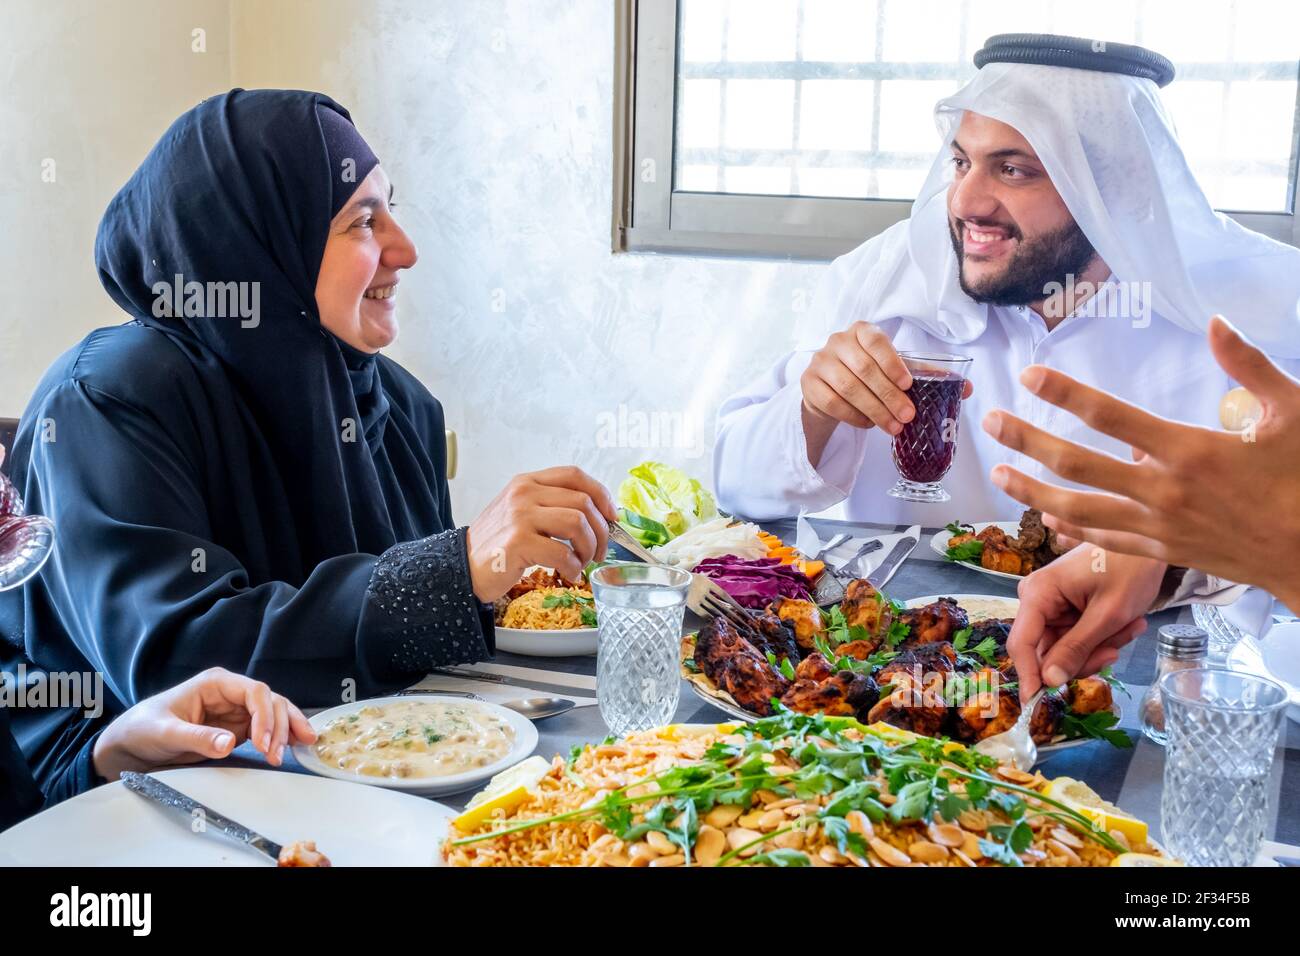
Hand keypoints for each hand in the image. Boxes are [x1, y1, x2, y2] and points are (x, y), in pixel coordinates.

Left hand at [91, 667, 314, 780]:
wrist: (130, 745)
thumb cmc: (142, 729)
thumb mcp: (165, 733)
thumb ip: (197, 738)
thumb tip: (229, 744)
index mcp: (215, 684)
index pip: (254, 692)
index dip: (265, 716)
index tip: (264, 744)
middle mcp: (230, 693)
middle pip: (270, 701)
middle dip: (280, 726)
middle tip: (278, 755)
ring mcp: (236, 711)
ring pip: (274, 713)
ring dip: (287, 730)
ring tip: (300, 749)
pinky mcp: (236, 729)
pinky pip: (267, 729)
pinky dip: (282, 736)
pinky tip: (296, 745)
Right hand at [466, 466, 617, 601]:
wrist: (462, 567)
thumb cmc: (497, 544)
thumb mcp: (521, 512)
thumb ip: (552, 506)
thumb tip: (599, 517)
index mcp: (527, 482)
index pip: (575, 475)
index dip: (601, 494)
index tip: (612, 516)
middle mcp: (524, 493)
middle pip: (583, 502)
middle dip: (601, 531)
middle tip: (599, 551)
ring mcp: (520, 516)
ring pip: (577, 524)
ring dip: (588, 549)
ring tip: (582, 563)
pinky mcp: (519, 541)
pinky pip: (563, 553)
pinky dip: (573, 567)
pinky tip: (569, 574)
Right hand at [799, 322, 972, 463]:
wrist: (831, 388)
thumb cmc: (870, 375)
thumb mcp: (897, 371)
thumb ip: (927, 376)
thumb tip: (968, 389)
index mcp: (861, 331)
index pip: (876, 341)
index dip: (892, 363)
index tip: (909, 384)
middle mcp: (837, 341)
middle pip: (863, 369)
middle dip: (888, 395)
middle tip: (907, 416)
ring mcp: (820, 362)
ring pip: (847, 388)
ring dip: (874, 410)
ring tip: (893, 427)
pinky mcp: (809, 384)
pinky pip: (832, 403)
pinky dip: (853, 416)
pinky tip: (869, 424)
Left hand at [982, 316, 1299, 608]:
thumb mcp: (1293, 411)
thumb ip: (1249, 364)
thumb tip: (1216, 321)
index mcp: (1188, 449)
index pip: (1110, 415)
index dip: (1065, 394)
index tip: (1029, 376)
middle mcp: (1162, 490)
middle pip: (1077, 464)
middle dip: (1027, 440)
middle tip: (989, 421)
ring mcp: (1158, 526)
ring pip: (1078, 509)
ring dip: (1031, 490)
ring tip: (997, 474)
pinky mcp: (1163, 552)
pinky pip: (1104, 540)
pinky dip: (1071, 528)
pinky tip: (1048, 517)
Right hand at [1008, 546, 1164, 700]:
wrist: (1147, 540)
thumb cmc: (1128, 569)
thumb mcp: (1108, 614)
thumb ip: (1076, 649)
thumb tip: (1049, 682)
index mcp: (1038, 594)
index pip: (1022, 644)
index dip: (1028, 677)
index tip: (1037, 708)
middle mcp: (1037, 599)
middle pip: (1047, 651)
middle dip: (1084, 656)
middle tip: (1117, 651)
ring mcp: (1051, 604)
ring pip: (1066, 648)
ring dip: (1100, 646)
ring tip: (1131, 628)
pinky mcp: (1066, 608)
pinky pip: (1076, 638)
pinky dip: (1102, 638)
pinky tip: (1127, 625)